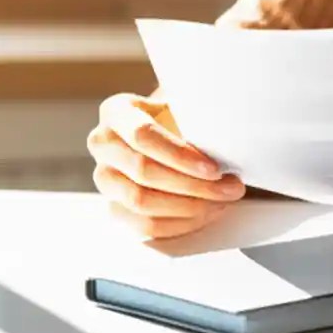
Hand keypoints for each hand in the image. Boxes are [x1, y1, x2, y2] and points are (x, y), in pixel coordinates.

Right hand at [88, 92, 245, 238]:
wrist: (174, 136)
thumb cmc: (182, 119)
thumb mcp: (187, 107)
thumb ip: (195, 116)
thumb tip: (222, 133)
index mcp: (116, 111)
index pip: (143, 135)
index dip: (180, 156)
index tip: (214, 169)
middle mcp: (102, 144)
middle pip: (143, 172)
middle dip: (193, 184)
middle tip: (230, 187)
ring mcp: (105, 179)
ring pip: (142, 202)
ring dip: (190, 206)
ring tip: (222, 200)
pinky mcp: (115, 208)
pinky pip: (144, 226)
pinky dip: (180, 224)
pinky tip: (206, 213)